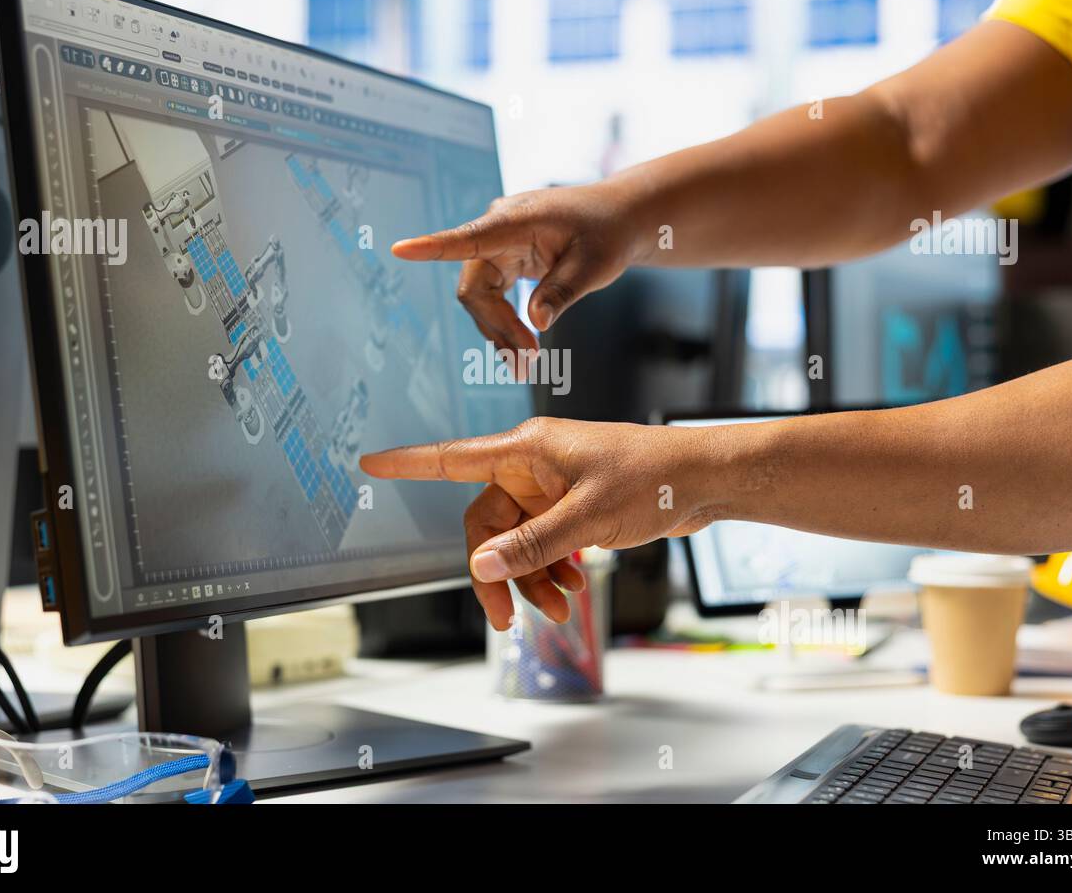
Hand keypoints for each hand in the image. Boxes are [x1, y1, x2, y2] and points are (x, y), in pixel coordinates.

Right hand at [360, 417, 728, 628]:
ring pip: (516, 542)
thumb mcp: (588, 516)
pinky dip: (552, 569)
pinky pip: (542, 543)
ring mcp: (551, 488)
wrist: (701, 480)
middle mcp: (532, 466)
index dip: (408, 463)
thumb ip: (532, 544)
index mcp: (526, 450)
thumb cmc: (651, 477)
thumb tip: (482, 566)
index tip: (370, 462)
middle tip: (503, 620)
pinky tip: (574, 587)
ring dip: (531, 578)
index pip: (452, 458)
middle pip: (486, 524)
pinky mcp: (571, 505)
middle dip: (495, 573)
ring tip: (560, 608)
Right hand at [390, 182, 644, 354]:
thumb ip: (562, 292)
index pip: (468, 236)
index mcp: (516, 220)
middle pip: (474, 287)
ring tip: (526, 365)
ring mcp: (497, 244)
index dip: (433, 246)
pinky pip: (490, 297)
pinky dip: (503, 325)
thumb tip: (535, 323)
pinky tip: (519, 351)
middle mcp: (498, 229)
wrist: (616, 220)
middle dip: (496, 327)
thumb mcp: (594, 266)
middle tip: (528, 361)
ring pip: (479, 298)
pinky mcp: (503, 259)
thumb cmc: (607, 234)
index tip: (400, 249)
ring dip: (499, 332)